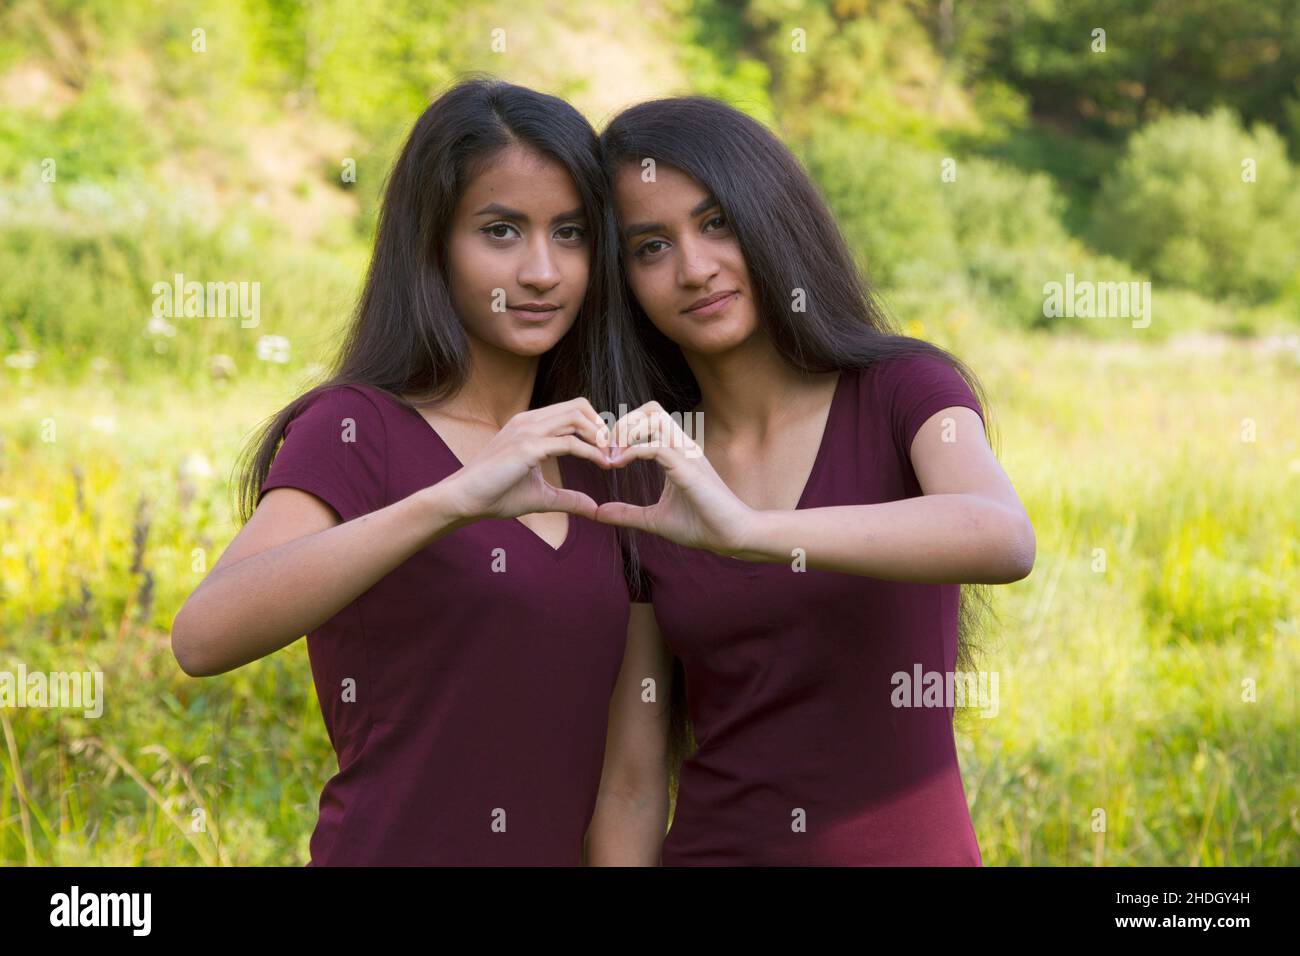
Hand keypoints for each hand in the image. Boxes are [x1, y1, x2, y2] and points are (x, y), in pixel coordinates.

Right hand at [440, 398, 611, 522]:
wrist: (464, 498)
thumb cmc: (496, 494)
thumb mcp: (541, 496)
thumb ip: (567, 498)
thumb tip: (593, 507)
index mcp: (530, 424)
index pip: (572, 410)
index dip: (595, 426)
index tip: (609, 449)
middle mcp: (529, 420)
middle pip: (579, 406)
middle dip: (603, 426)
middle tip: (615, 451)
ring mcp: (528, 430)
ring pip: (576, 417)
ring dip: (600, 436)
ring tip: (611, 457)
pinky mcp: (527, 447)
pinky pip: (569, 443)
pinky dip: (591, 452)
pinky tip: (602, 464)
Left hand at [597, 401, 753, 554]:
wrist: (731, 537)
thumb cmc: (700, 526)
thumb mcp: (653, 519)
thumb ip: (626, 513)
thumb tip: (598, 513)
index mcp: (677, 453)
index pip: (649, 419)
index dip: (624, 428)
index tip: (606, 454)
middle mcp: (683, 447)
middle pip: (651, 409)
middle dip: (624, 422)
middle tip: (607, 449)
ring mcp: (687, 454)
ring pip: (655, 418)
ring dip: (627, 431)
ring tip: (612, 456)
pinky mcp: (688, 469)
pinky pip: (658, 445)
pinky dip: (634, 450)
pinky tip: (618, 465)